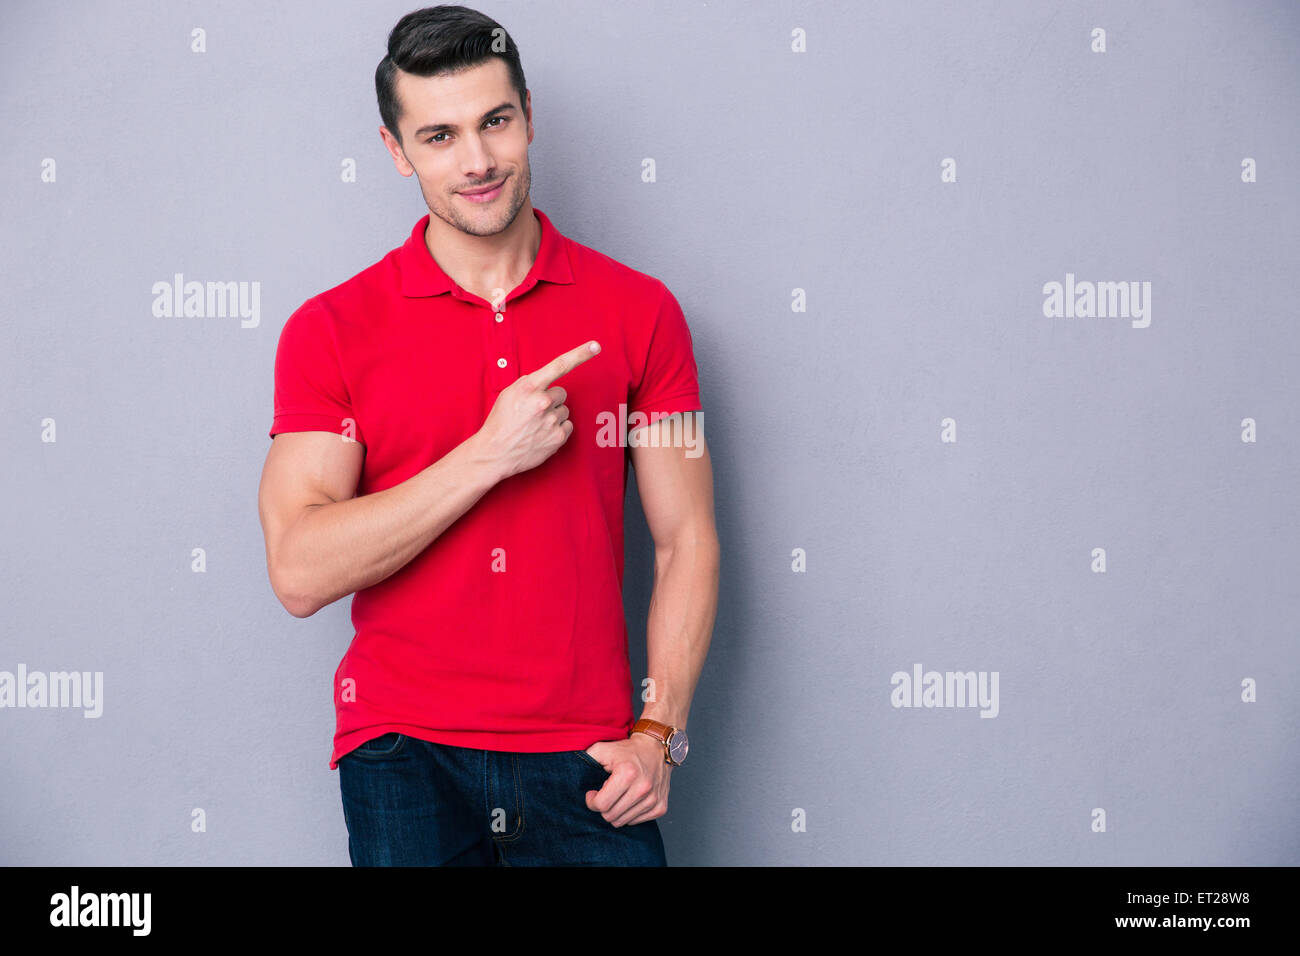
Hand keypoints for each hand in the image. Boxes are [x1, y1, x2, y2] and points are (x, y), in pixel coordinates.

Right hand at [474, 340, 601, 479]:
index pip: (559, 365)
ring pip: (564, 410)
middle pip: (561, 393)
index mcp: (529, 387)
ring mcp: (552, 420)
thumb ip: (528, 383)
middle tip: (534, 411)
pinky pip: (567, 425)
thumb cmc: (500, 422)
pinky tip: (542, 434)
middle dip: (551, 399)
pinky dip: (557, 429)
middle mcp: (543, 402)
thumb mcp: (508, 394)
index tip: (595, 346)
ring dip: (553, 415)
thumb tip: (543, 380)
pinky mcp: (558, 437)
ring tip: (535, 425)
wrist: (495, 453)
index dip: (580, 354)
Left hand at [583, 732, 671, 827]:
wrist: (656, 748)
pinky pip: (635, 822)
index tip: (592, 793)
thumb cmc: (627, 750)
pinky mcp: (660, 807)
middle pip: (610, 816)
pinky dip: (629, 813)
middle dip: (603, 807)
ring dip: (616, 811)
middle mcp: (643, 788)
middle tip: (606, 793)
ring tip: (618, 795)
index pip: (601, 805)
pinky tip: (629, 799)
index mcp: (627, 773)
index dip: (591, 801)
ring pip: (622, 822)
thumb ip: (586, 760)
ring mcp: (653, 799)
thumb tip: (572, 773)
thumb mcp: (602, 749)